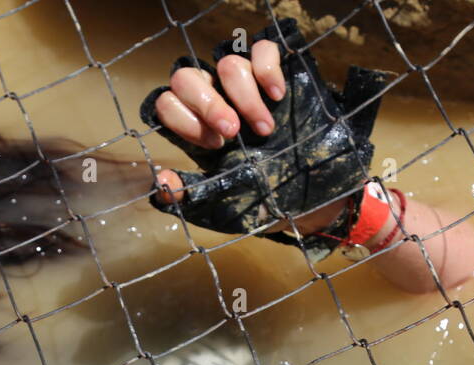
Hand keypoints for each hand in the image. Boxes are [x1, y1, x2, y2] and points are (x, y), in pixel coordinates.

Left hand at [141, 18, 391, 257]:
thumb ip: (188, 197)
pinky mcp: (278, 74)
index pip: (166, 104)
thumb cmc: (261, 202)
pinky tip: (279, 95)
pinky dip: (267, 69)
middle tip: (233, 133)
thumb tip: (162, 182)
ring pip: (228, 64)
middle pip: (186, 76)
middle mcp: (216, 103)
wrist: (311, 198)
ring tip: (265, 129)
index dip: (183, 120)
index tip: (215, 147)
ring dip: (245, 98)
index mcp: (196, 130)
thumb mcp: (219, 207)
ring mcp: (246, 87)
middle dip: (208, 105)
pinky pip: (262, 49)